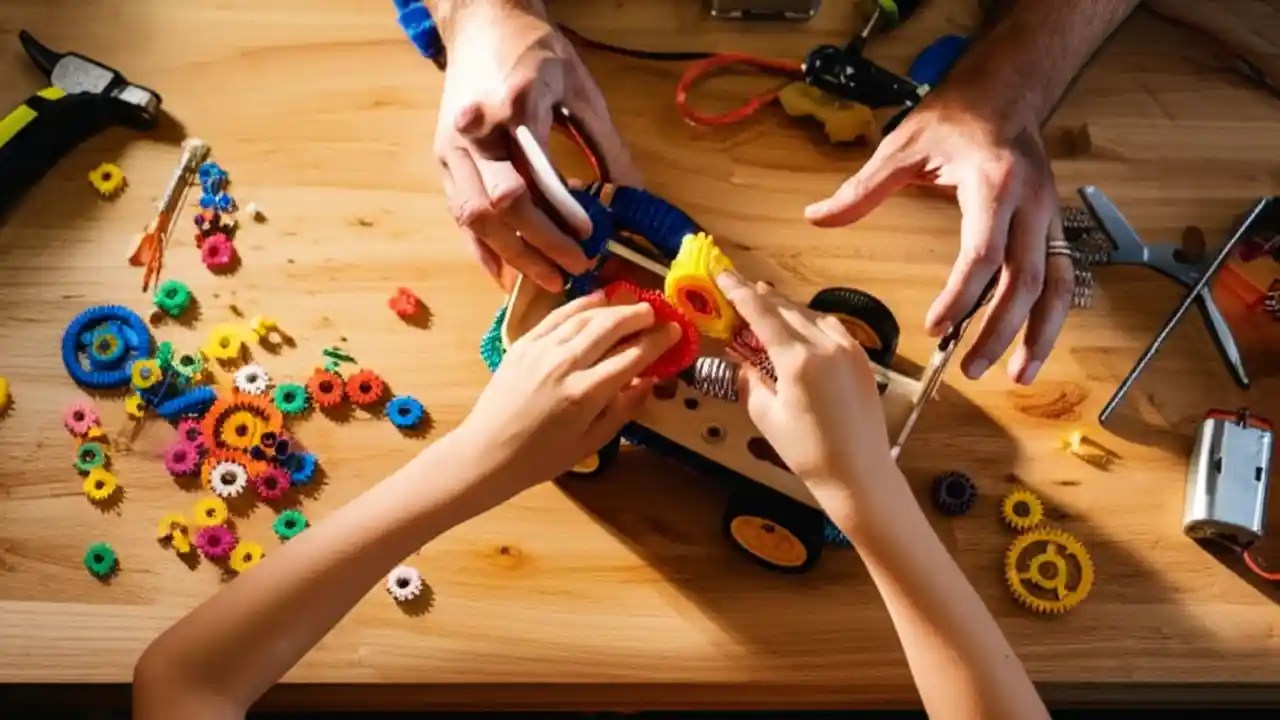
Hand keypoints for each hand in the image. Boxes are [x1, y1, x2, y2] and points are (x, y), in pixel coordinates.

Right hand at [433, 1, 639, 290]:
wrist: (480, 21)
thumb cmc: (536, 50)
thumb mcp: (580, 88)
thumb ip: (606, 144)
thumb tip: (634, 195)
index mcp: (514, 104)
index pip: (537, 171)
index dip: (562, 212)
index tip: (590, 238)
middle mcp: (476, 129)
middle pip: (501, 202)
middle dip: (540, 244)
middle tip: (577, 268)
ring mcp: (452, 148)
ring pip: (474, 216)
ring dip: (513, 255)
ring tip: (548, 279)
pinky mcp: (442, 160)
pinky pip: (458, 214)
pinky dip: (482, 248)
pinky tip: (505, 273)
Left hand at [455, 291, 677, 494]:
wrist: (488, 452)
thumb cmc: (542, 457)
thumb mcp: (590, 443)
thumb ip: (622, 409)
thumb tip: (649, 381)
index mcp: (585, 394)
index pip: (631, 357)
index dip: (657, 342)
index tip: (674, 331)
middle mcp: (565, 365)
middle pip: (610, 327)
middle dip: (638, 316)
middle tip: (656, 313)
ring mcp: (541, 350)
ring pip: (585, 316)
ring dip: (614, 307)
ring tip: (632, 305)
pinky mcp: (523, 343)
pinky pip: (558, 315)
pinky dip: (580, 304)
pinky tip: (597, 300)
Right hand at [716, 272, 898, 509]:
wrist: (859, 474)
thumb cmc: (807, 452)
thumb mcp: (766, 416)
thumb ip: (751, 380)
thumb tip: (743, 362)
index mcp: (798, 359)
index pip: (761, 313)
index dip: (738, 291)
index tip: (722, 274)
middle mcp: (826, 344)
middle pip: (786, 308)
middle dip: (760, 297)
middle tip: (737, 289)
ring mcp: (849, 349)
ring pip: (809, 314)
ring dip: (785, 308)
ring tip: (764, 306)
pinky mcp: (862, 358)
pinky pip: (830, 328)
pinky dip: (809, 322)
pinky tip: (799, 329)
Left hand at [804, 97, 1073, 384]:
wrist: (1004, 91)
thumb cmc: (954, 117)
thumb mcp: (902, 145)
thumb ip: (861, 189)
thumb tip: (815, 217)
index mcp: (994, 183)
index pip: (983, 252)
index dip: (961, 295)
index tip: (935, 327)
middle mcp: (1031, 203)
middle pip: (1025, 280)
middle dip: (1000, 330)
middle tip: (968, 369)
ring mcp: (1049, 216)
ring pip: (1056, 285)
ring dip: (1040, 334)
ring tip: (1018, 376)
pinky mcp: (1054, 226)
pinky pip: (1061, 279)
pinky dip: (1050, 317)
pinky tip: (1030, 348)